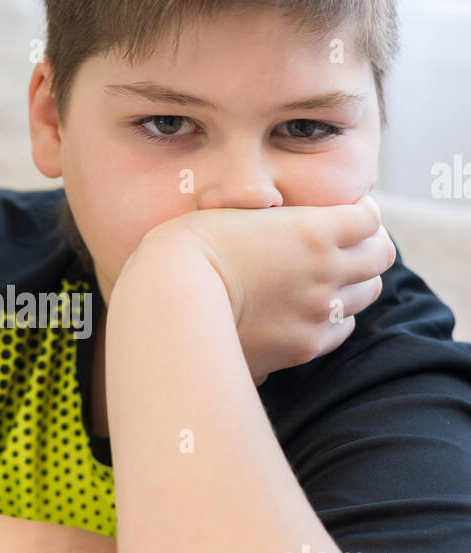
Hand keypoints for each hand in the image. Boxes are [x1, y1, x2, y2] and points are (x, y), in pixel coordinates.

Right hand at [131, 195, 395, 384]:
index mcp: (312, 230)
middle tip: (347, 242)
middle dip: (368, 244)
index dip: (364, 212)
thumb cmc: (187, 249)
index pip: (370, 218)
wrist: (172, 304)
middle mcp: (326, 271)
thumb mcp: (226, 209)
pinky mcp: (304, 346)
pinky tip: (313, 309)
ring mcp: (319, 312)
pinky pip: (343, 330)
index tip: (350, 211)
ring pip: (367, 294)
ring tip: (330, 276)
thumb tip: (268, 206)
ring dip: (355, 281)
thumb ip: (262, 207)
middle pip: (380, 256)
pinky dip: (337, 317)